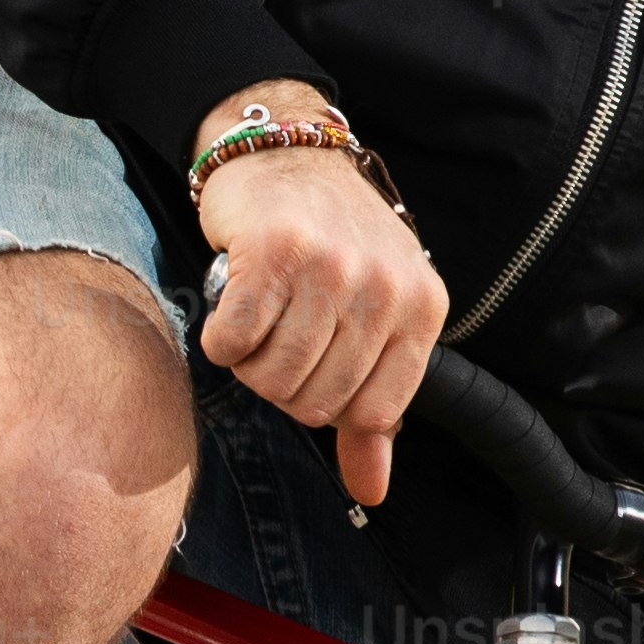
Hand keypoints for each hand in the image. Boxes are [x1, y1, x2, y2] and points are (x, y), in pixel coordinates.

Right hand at [191, 114, 443, 507]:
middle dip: (283, 384)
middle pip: (314, 402)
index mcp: (422, 307)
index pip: (373, 413)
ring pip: (272, 378)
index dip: (329, 406)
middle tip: (278, 337)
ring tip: (257, 320)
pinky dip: (220, 339)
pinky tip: (231, 307)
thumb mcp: (376, 318)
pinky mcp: (273, 254)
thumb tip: (371, 490)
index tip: (316, 367)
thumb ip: (374, 412)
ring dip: (249, 363)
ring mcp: (330, 268)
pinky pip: (233, 343)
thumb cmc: (333, 241)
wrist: (287, 152)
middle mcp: (383, 287)